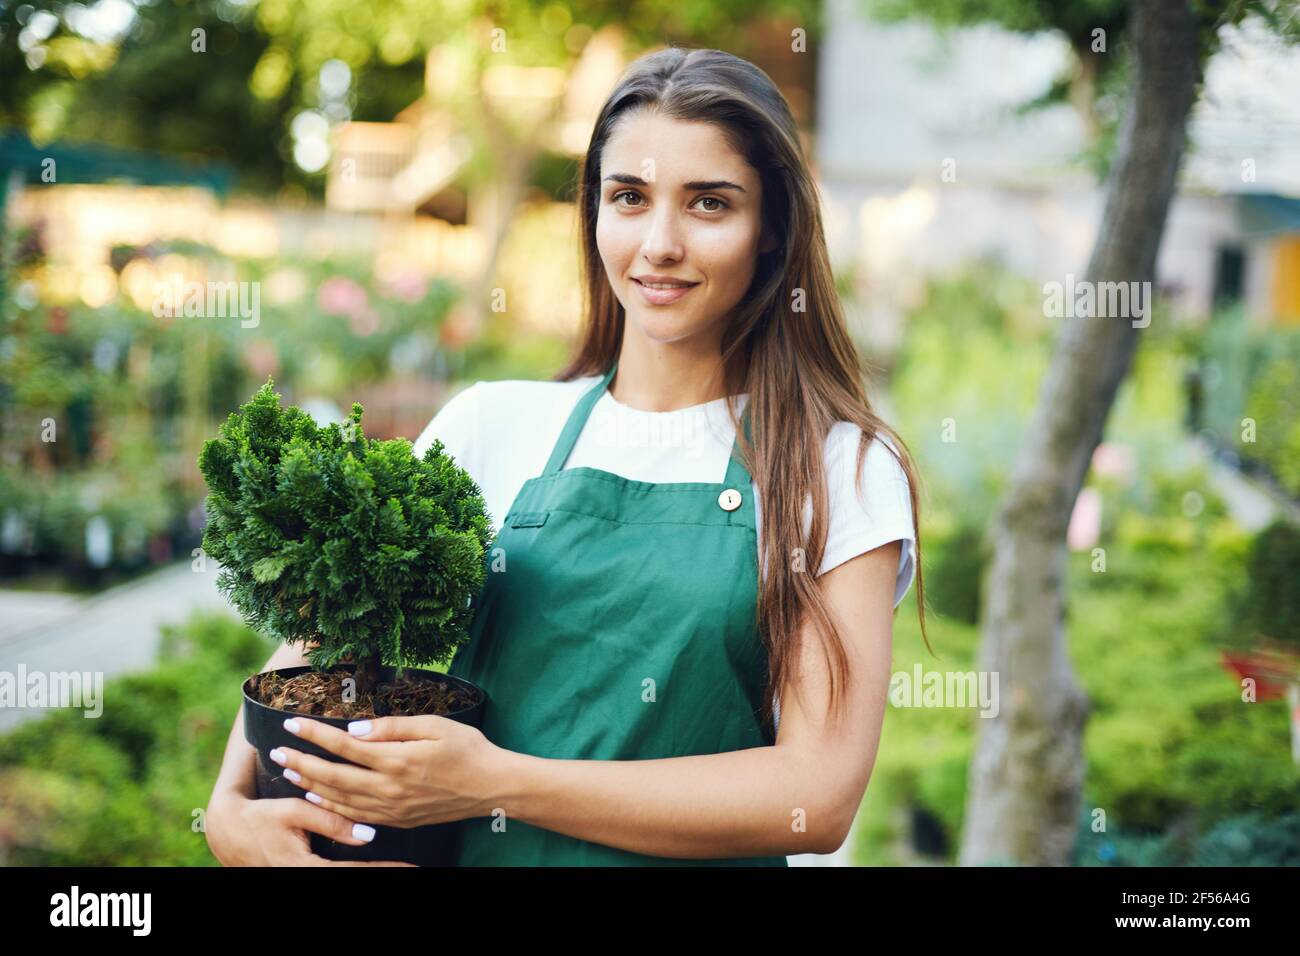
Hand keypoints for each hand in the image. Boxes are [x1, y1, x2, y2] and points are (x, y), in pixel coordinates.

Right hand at [205, 788, 414, 866]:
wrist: (227, 833)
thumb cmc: (260, 818)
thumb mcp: (293, 813)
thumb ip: (330, 822)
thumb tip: (368, 834)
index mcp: (303, 868)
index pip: (352, 873)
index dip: (382, 870)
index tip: (409, 867)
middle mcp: (303, 879)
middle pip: (351, 880)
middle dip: (382, 873)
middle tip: (413, 868)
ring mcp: (301, 880)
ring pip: (343, 879)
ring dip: (371, 872)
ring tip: (400, 867)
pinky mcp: (301, 876)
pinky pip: (334, 875)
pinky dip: (355, 871)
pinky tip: (374, 865)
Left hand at [271, 714, 504, 828]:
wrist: (492, 787)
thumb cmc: (468, 749)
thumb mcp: (435, 725)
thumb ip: (393, 726)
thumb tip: (355, 728)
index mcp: (396, 759)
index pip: (344, 745)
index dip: (315, 734)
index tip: (292, 723)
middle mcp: (388, 788)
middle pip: (333, 776)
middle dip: (301, 763)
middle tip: (276, 751)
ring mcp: (391, 808)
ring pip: (339, 799)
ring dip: (310, 786)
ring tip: (288, 772)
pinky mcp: (396, 820)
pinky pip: (354, 816)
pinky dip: (331, 807)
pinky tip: (317, 798)